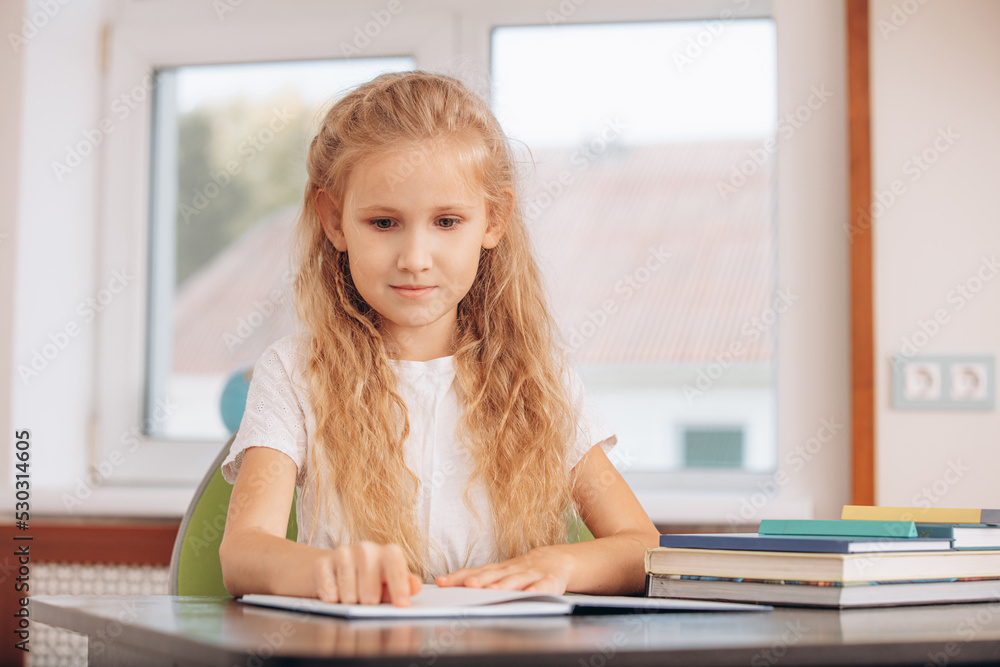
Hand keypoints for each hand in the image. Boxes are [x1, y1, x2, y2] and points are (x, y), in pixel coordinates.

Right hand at [312, 541, 421, 605]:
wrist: (339, 570)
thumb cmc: (372, 580)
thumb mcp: (391, 583)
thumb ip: (405, 585)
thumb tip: (415, 586)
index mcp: (387, 553)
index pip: (395, 565)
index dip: (399, 586)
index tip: (401, 605)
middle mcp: (365, 549)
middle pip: (369, 588)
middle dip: (369, 602)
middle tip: (368, 602)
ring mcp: (342, 553)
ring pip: (348, 592)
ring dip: (350, 602)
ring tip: (352, 599)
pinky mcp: (321, 563)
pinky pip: (327, 590)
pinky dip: (331, 599)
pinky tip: (334, 597)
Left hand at [435, 546, 572, 593]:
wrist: (556, 560)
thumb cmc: (522, 570)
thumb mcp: (500, 573)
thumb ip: (480, 579)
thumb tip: (449, 586)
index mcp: (498, 570)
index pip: (474, 572)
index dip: (458, 577)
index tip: (442, 582)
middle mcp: (512, 571)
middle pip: (493, 575)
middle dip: (480, 580)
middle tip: (467, 585)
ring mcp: (531, 575)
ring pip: (516, 580)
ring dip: (504, 585)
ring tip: (493, 591)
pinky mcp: (549, 582)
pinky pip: (543, 587)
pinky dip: (537, 590)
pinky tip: (531, 594)